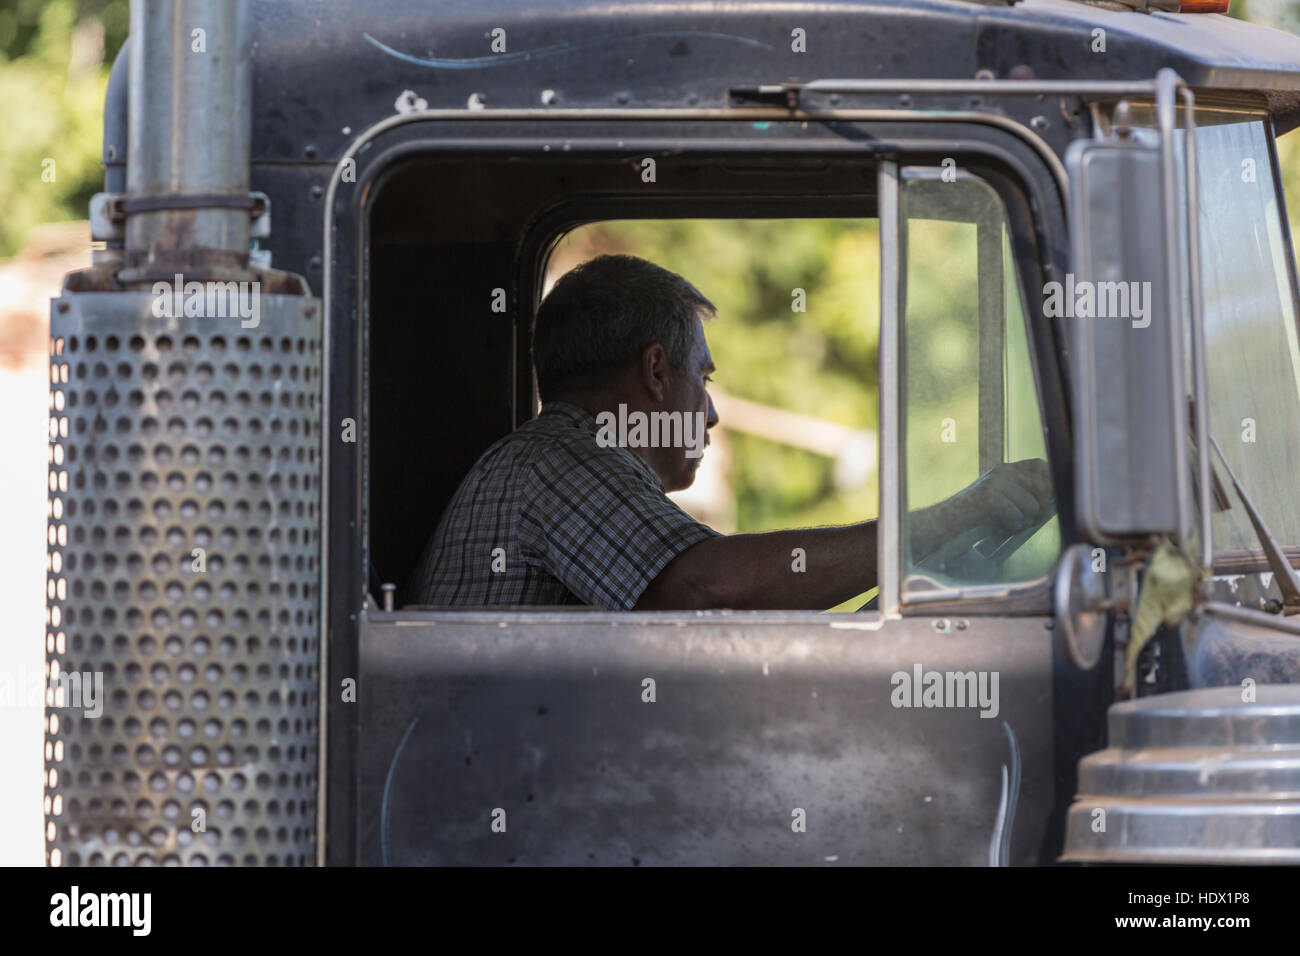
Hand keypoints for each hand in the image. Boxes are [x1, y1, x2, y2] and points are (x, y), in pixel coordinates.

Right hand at [912, 459, 1052, 560]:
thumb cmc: (975, 519)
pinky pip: (1016, 516)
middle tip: (1029, 521)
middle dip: (1042, 508)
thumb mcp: (1001, 501)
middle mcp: (1001, 471)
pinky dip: (1010, 527)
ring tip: (1008, 525)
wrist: (943, 524)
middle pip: (1042, 485)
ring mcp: (994, 482)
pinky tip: (998, 528)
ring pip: (1032, 505)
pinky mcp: (987, 497)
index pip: (1040, 465)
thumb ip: (1023, 496)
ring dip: (1024, 521)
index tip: (1047, 501)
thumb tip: (1054, 501)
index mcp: (1005, 469)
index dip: (1049, 482)